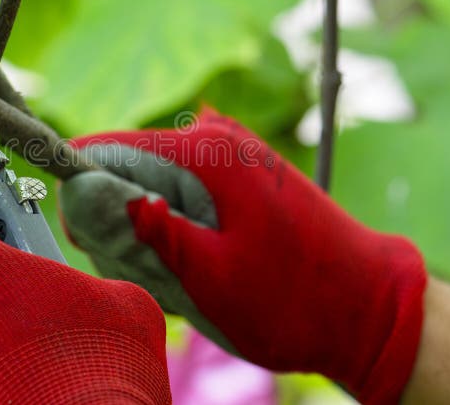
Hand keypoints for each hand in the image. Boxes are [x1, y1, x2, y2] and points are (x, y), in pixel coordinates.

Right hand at [59, 108, 426, 403]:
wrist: (369, 308)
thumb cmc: (293, 298)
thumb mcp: (210, 276)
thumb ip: (147, 230)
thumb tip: (86, 192)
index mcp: (207, 154)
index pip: (111, 148)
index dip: (81, 185)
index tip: (80, 233)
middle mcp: (216, 142)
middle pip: (128, 168)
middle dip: (119, 221)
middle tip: (145, 273)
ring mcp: (231, 158)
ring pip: (152, 186)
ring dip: (148, 234)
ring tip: (179, 280)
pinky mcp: (240, 179)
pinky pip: (181, 197)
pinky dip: (174, 232)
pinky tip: (195, 270)